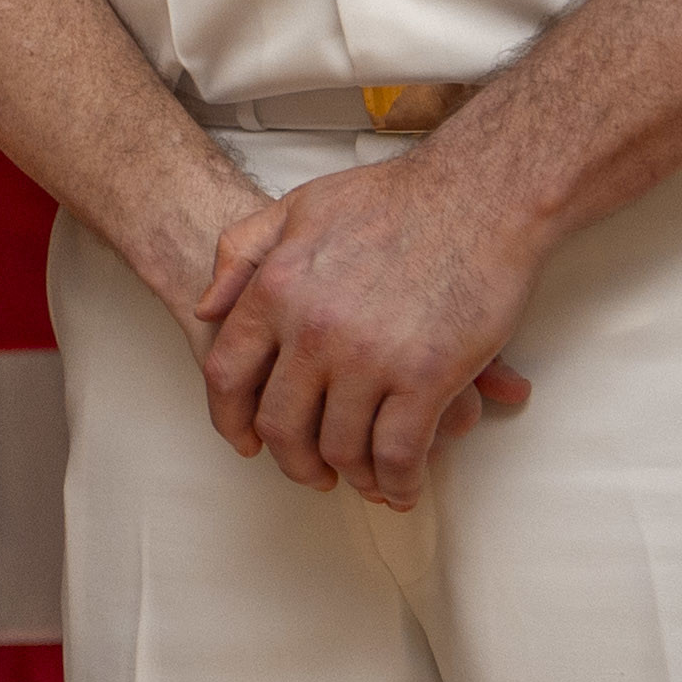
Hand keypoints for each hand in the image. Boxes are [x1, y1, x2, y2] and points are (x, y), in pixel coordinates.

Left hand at [190, 156, 540, 508]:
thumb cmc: (392, 200)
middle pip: (280, 424)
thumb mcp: (295, 208)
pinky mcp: (428, 378)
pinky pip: (397, 454)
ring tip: (361, 479)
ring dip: (349, 475)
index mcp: (275, 290)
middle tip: (310, 471)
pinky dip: (397, 482)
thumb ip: (241, 254)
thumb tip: (206, 306)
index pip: (227, 374)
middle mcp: (313, 330)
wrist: (476, 195)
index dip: (231, 419)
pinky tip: (401, 485)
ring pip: (340, 448)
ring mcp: (370, 358)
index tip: (246, 441)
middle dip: (293, 460)